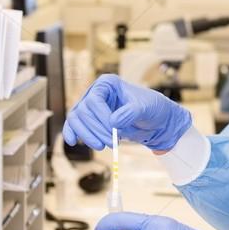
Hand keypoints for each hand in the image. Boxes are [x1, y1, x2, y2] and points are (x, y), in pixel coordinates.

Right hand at [63, 75, 190, 151]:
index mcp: (108, 83)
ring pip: (76, 119)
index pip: (94, 100)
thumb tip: (113, 122)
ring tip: (102, 146)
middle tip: (112, 144)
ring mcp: (91, 106)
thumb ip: (130, 113)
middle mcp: (96, 92)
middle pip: (83, 111)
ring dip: (87, 135)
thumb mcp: (145, 108)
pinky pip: (75, 125)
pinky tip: (72, 141)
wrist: (156, 120)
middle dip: (96, 130)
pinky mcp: (90, 120)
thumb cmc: (152, 108)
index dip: (102, 118)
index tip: (115, 132)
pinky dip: (72, 133)